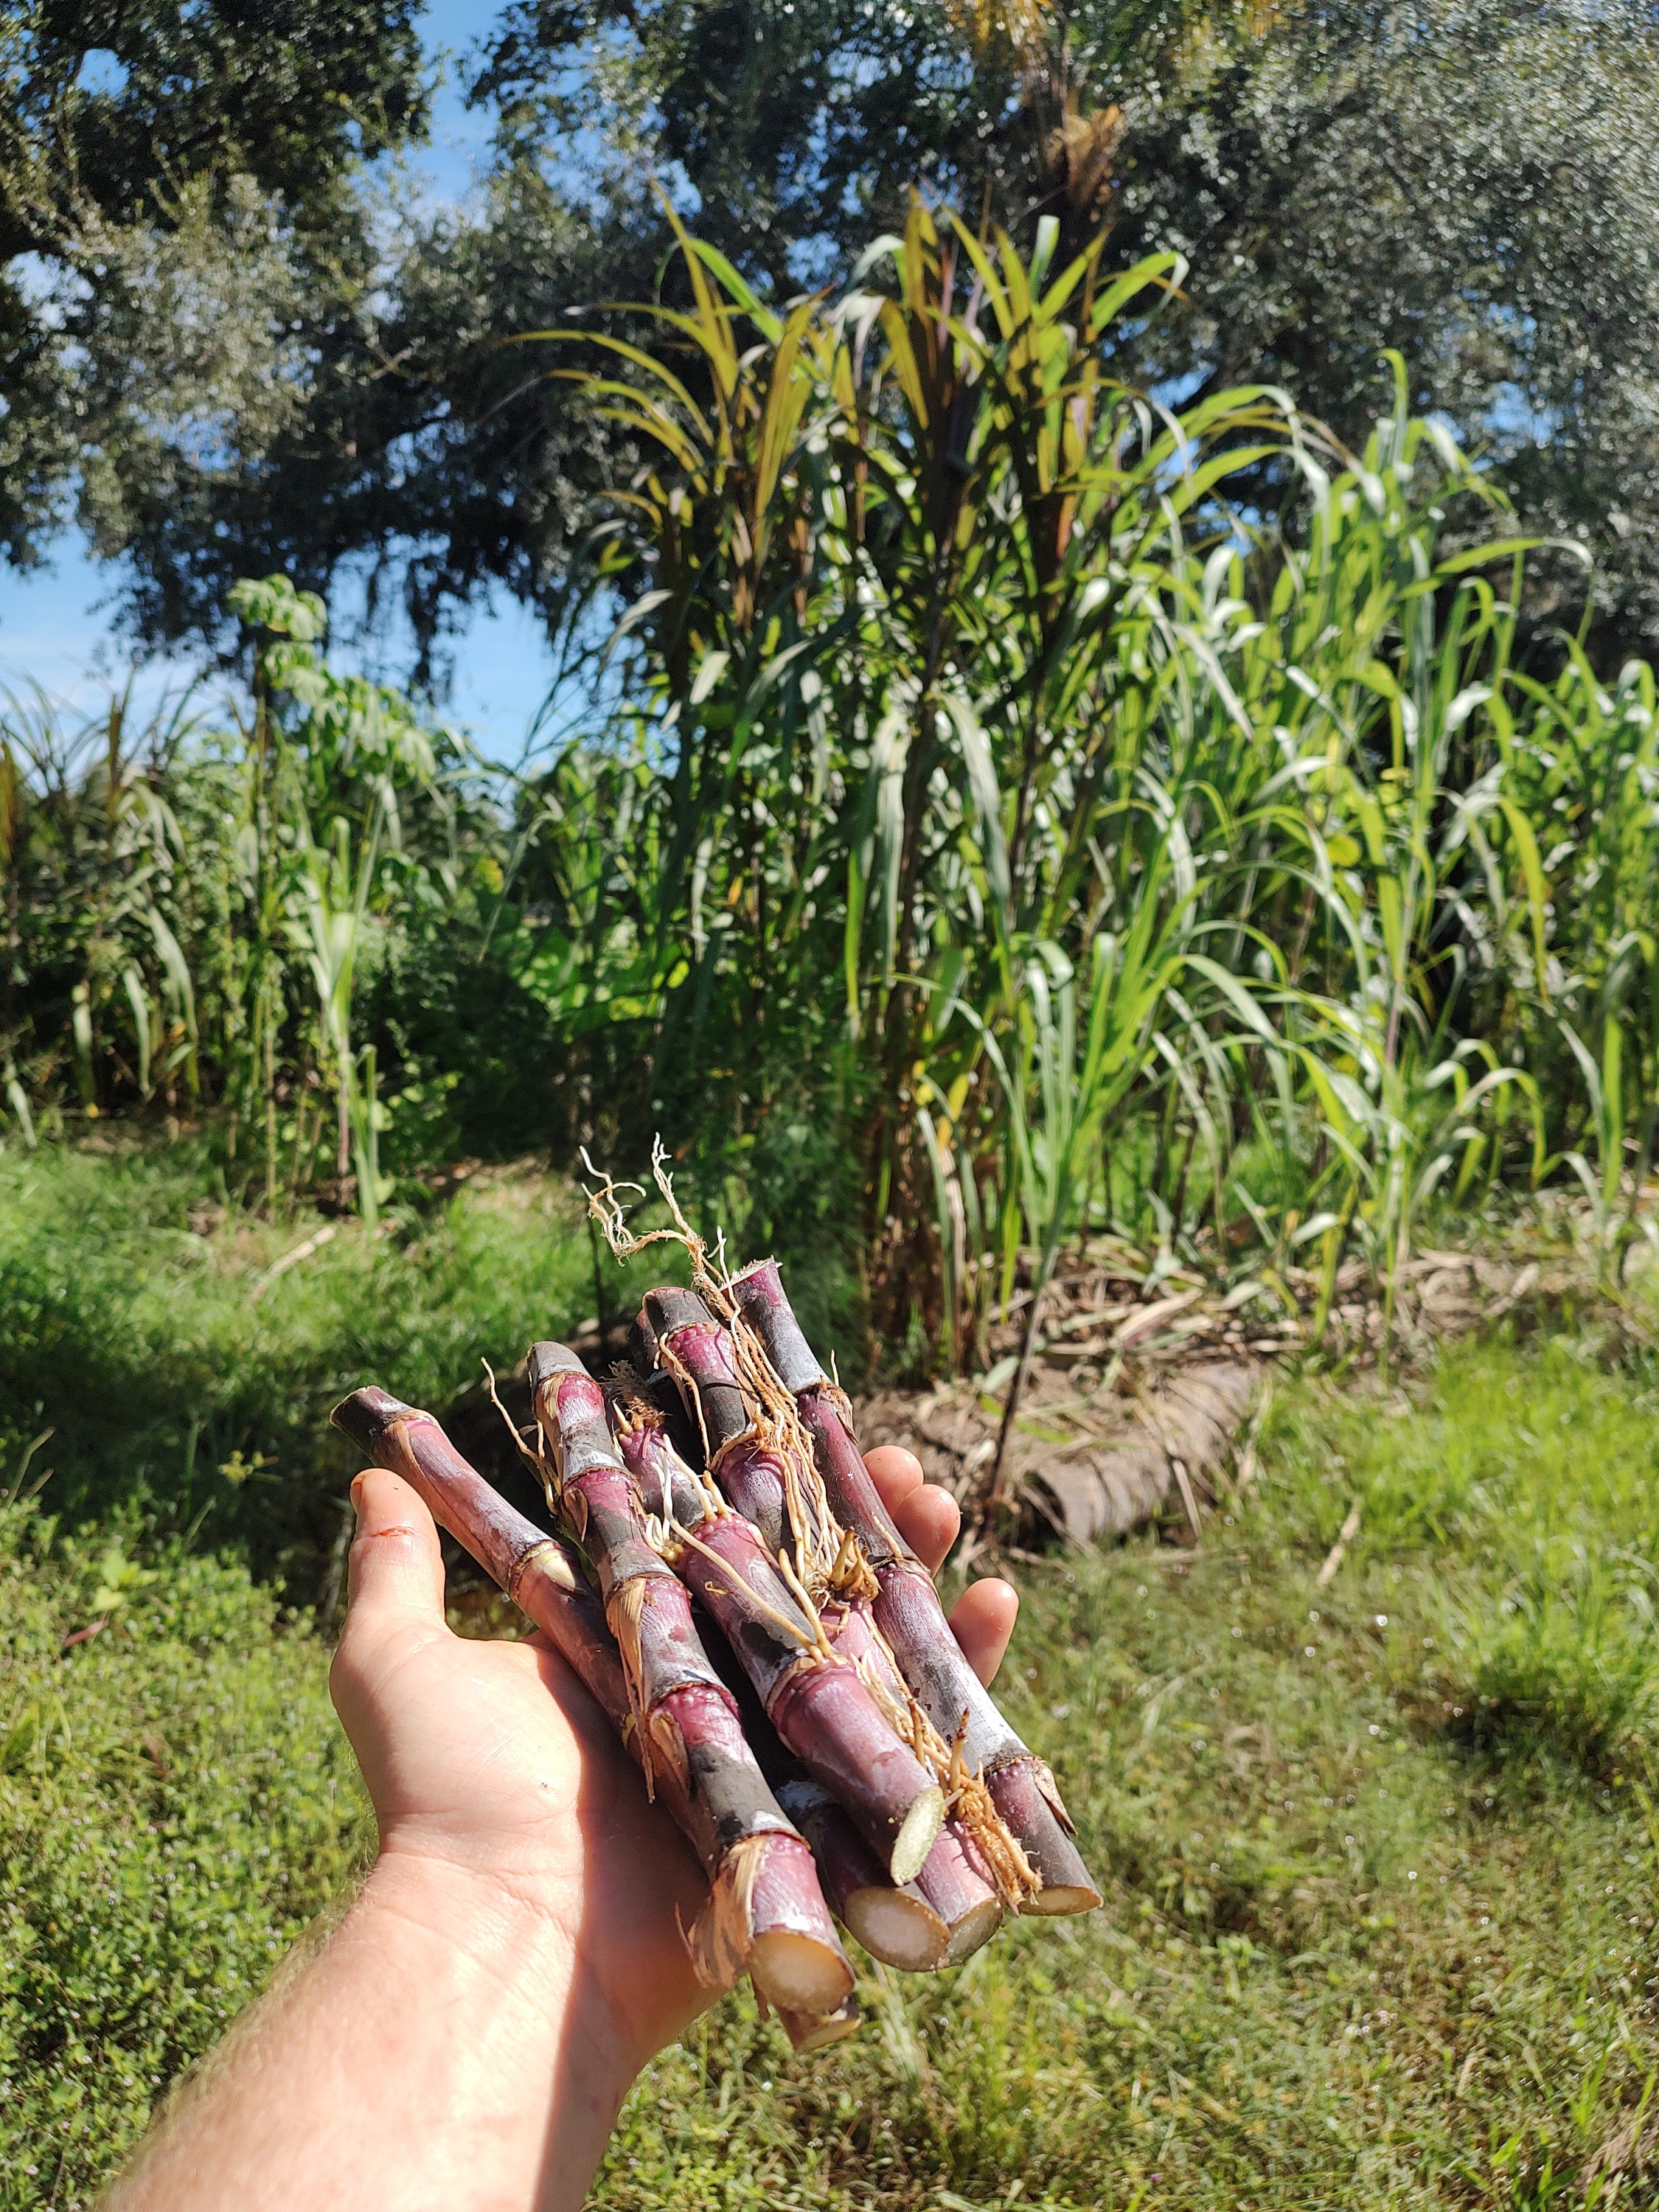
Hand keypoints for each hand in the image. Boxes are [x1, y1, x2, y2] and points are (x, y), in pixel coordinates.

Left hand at [328, 1445, 1019, 2074]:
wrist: (508, 1942)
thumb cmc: (449, 1797)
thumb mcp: (393, 1667)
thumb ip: (390, 1572)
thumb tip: (372, 1473)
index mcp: (629, 1649)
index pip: (707, 1540)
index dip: (756, 1480)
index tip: (794, 1417)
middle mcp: (703, 1696)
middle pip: (799, 1586)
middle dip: (853, 1519)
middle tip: (896, 1462)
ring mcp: (766, 1757)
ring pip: (862, 1648)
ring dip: (914, 1573)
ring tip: (940, 1504)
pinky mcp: (818, 1819)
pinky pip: (908, 1746)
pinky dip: (965, 1681)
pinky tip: (996, 1605)